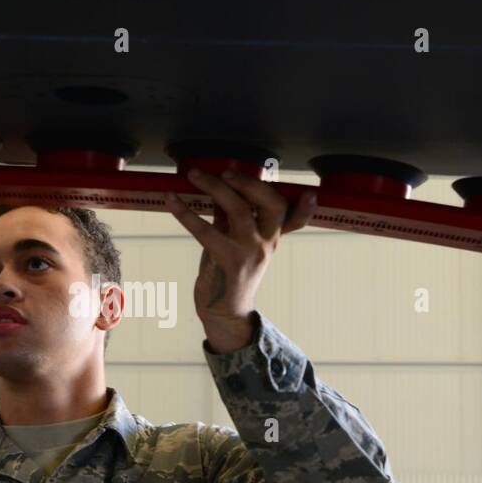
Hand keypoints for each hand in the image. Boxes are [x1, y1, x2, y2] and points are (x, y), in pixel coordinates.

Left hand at [165, 168, 316, 352]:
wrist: (224, 312)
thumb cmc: (228, 271)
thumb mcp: (236, 241)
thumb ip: (232, 216)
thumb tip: (219, 184)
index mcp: (272, 237)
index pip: (292, 216)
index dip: (303, 206)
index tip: (309, 192)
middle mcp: (266, 244)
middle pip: (271, 205)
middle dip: (250, 182)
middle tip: (227, 170)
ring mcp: (249, 253)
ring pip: (239, 211)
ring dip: (215, 188)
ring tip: (195, 175)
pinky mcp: (227, 262)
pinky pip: (206, 232)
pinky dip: (186, 213)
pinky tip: (172, 200)